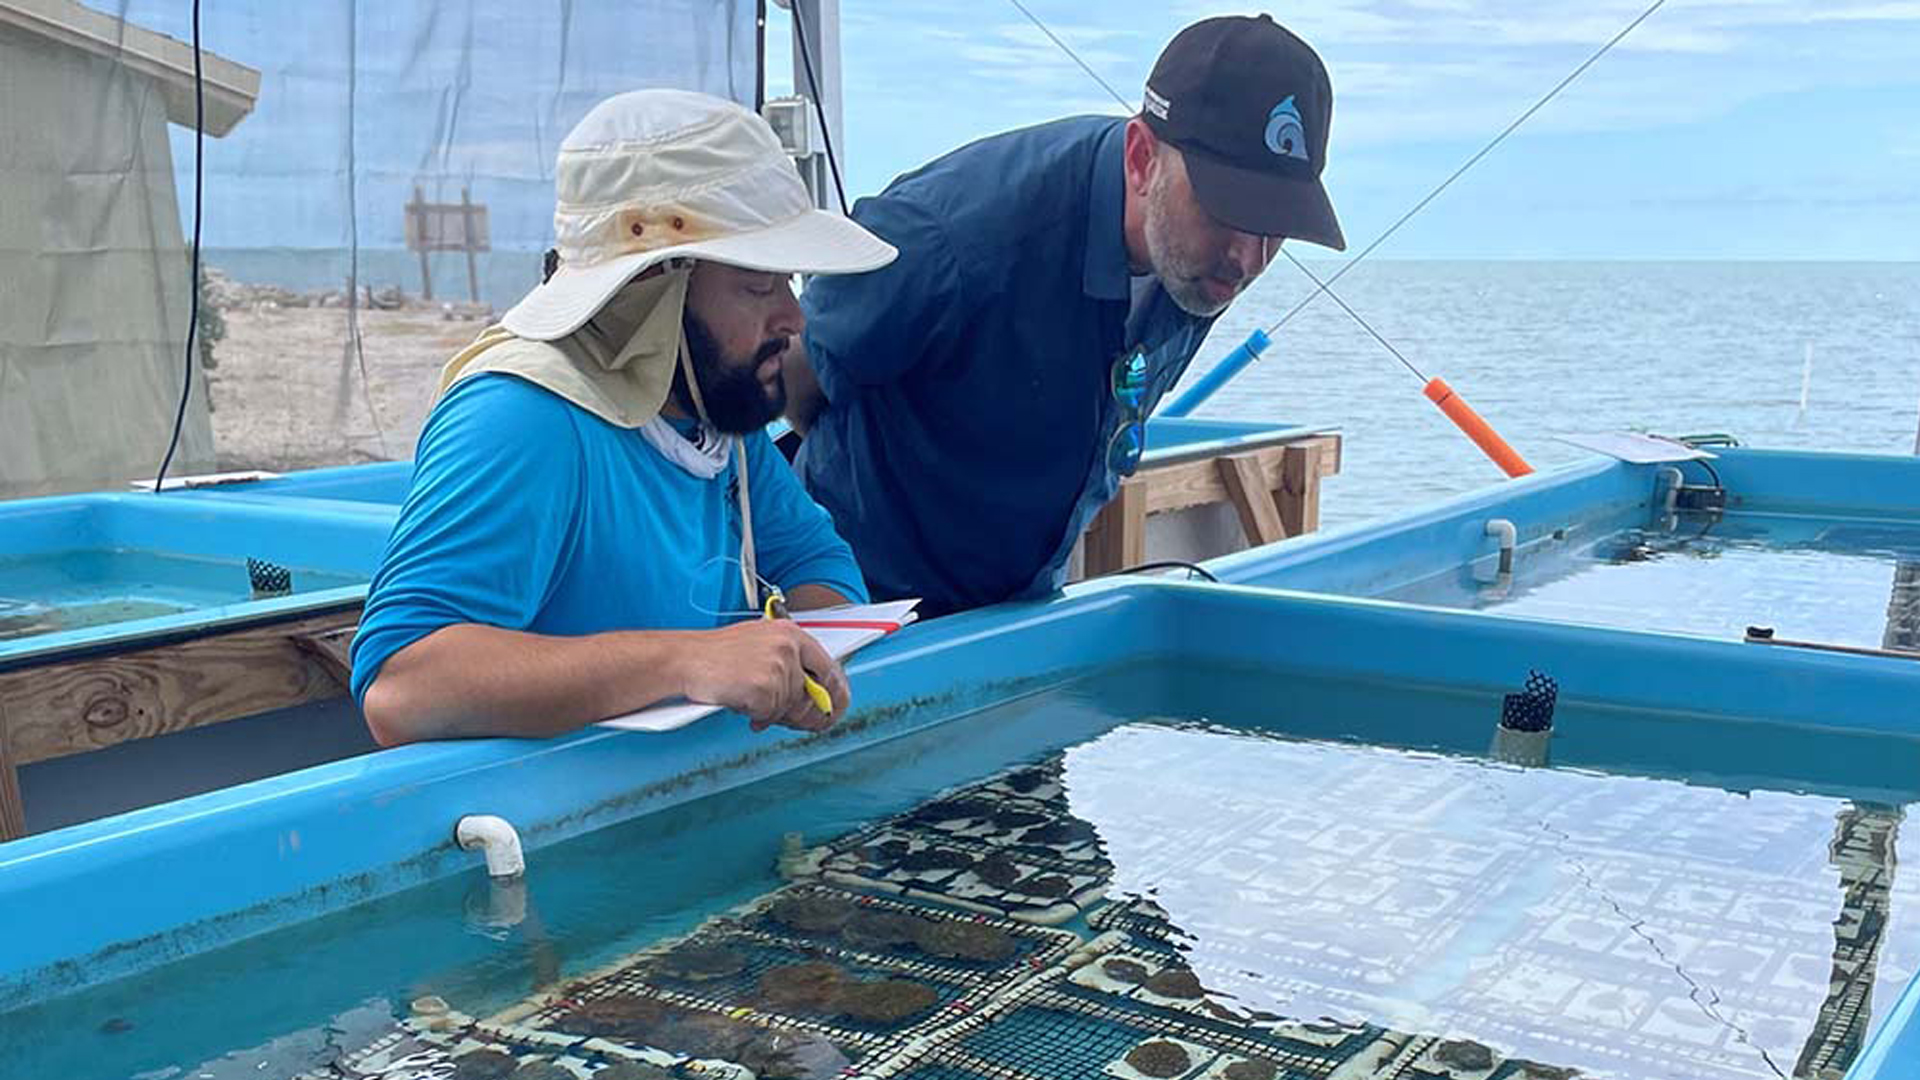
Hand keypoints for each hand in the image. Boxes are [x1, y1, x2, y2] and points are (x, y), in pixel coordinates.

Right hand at [677, 619, 849, 732]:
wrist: (685, 659)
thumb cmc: (716, 655)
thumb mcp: (759, 647)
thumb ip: (788, 666)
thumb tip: (812, 699)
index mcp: (790, 634)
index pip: (827, 667)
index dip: (833, 693)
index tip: (833, 709)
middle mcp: (788, 647)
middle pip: (811, 694)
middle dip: (801, 713)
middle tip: (788, 720)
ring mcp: (777, 667)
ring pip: (789, 707)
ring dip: (770, 713)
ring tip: (747, 699)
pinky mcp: (764, 687)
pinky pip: (770, 714)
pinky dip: (755, 715)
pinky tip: (740, 702)